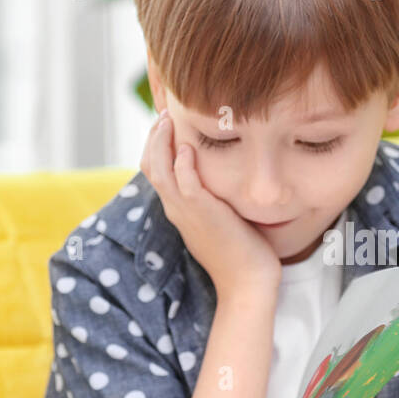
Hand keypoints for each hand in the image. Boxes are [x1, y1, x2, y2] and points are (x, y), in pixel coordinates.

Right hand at [140, 108, 280, 296]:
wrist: (248, 283)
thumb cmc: (241, 253)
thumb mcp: (220, 220)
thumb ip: (213, 199)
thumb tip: (220, 181)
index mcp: (179, 210)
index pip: (155, 171)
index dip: (157, 146)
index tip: (167, 125)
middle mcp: (176, 209)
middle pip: (150, 166)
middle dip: (154, 137)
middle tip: (164, 115)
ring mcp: (186, 212)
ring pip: (159, 170)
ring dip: (162, 142)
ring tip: (168, 120)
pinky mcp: (203, 214)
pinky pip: (184, 183)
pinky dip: (182, 163)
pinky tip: (189, 147)